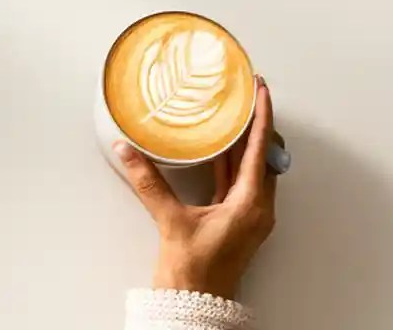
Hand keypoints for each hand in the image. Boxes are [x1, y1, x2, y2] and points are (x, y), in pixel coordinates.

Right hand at [115, 76, 278, 299]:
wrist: (194, 302)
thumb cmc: (192, 270)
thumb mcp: (169, 220)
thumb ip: (148, 181)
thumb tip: (127, 150)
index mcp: (251, 204)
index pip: (262, 149)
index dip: (262, 116)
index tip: (261, 91)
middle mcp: (257, 208)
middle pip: (266, 155)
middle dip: (257, 123)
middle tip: (248, 95)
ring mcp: (248, 215)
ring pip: (253, 168)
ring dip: (245, 141)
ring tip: (234, 114)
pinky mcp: (235, 220)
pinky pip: (239, 181)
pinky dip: (232, 161)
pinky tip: (219, 148)